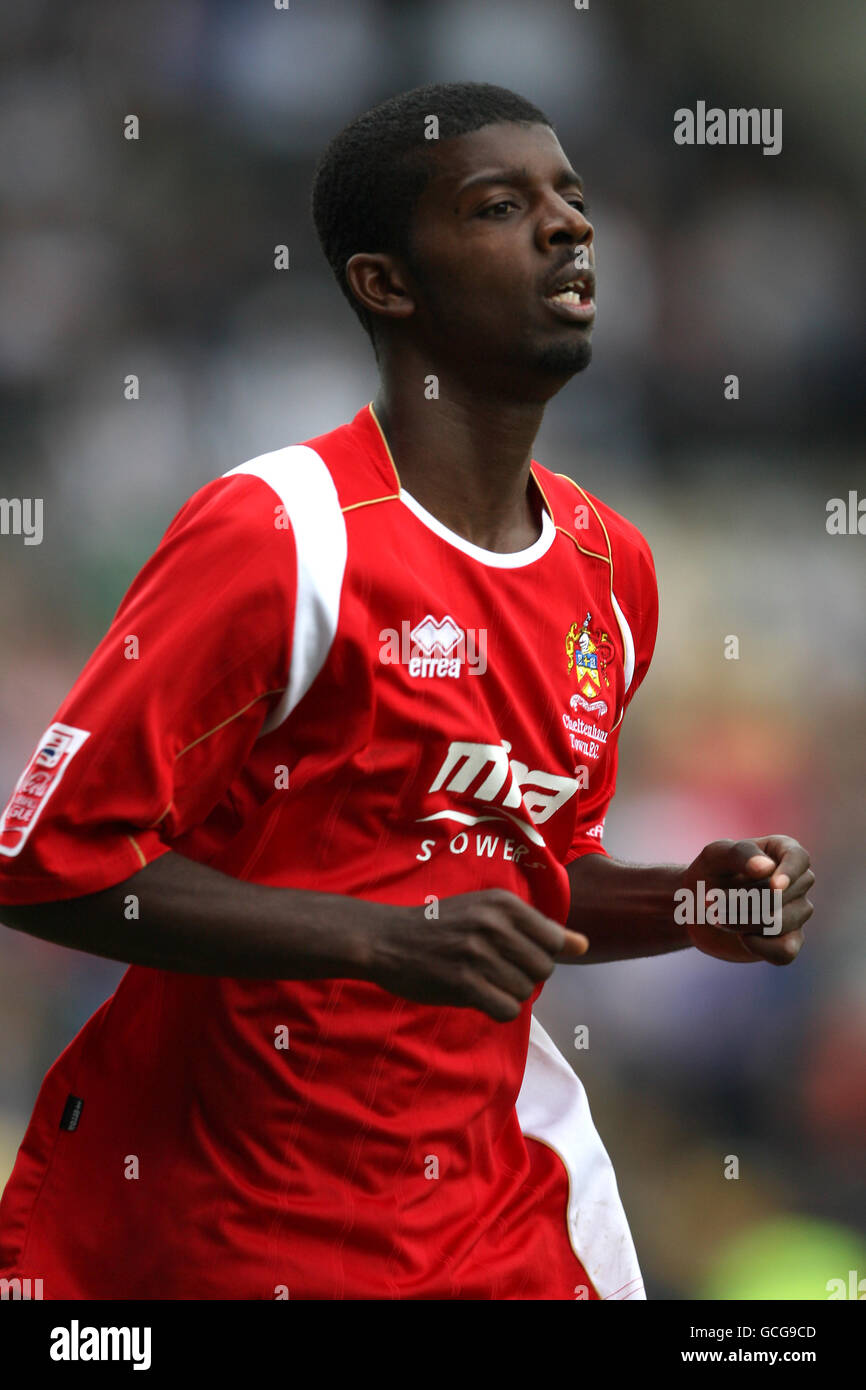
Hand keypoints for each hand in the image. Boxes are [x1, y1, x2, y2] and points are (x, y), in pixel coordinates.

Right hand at [370, 888, 588, 1021]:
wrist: (387, 939)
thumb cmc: (442, 926)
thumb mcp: (489, 912)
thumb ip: (537, 928)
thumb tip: (584, 945)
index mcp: (504, 903)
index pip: (554, 940)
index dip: (539, 954)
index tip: (513, 954)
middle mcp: (494, 924)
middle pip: (544, 968)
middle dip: (525, 976)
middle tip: (495, 970)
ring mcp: (479, 954)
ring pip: (526, 991)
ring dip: (508, 993)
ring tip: (482, 980)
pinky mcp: (464, 983)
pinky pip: (507, 1009)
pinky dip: (497, 1009)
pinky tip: (478, 996)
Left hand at [680, 836, 813, 964]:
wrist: (696, 907)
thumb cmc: (709, 873)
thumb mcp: (716, 856)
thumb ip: (741, 854)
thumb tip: (768, 868)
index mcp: (784, 851)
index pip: (799, 859)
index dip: (790, 873)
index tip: (774, 885)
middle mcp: (797, 882)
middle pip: (780, 896)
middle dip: (740, 902)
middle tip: (710, 900)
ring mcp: (796, 912)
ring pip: (779, 923)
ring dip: (740, 922)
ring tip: (716, 916)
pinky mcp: (789, 941)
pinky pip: (785, 952)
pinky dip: (759, 947)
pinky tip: (742, 938)